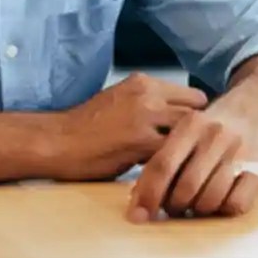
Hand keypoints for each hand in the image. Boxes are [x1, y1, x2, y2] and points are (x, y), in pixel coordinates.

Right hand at [52, 73, 206, 181]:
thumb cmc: (87, 126)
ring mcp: (146, 118)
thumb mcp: (121, 99)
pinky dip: (175, 165)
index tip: (197, 134)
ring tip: (188, 165)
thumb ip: (150, 103)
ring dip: (190, 149)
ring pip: (189, 133)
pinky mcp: (140, 143)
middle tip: (198, 152)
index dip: (198, 117)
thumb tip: (179, 116)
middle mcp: (148, 95)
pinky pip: (172, 154)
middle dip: (200, 133)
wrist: (57, 142)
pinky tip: (172, 175)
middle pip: (198, 112)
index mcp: (144, 83)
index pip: (192, 95)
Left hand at [127, 106, 257, 221]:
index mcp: (191, 124)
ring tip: (194, 204)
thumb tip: (138, 199)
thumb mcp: (185, 130)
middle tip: (172, 206)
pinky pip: (236, 204)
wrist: (256, 108)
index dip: (147, 194)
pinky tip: (219, 201)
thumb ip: (163, 157)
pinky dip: (224, 210)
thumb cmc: (211, 128)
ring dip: (198, 210)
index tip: (137, 215)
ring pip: (210, 199)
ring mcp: (239, 152)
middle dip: (174, 206)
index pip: (162, 165)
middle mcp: (215, 136)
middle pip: (186, 187)